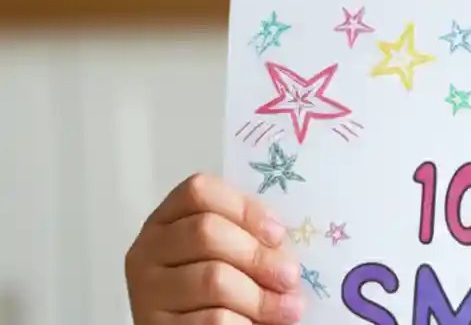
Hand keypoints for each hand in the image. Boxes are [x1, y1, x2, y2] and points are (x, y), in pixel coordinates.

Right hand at [125, 173, 304, 323]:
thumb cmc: (222, 289)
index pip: (199, 192)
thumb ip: (250, 238)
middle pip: (206, 232)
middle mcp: (147, 251)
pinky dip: (245, 323)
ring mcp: (147, 292)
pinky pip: (213, 320)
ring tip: (287, 308)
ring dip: (260, 297)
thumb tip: (280, 246)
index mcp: (167, 221)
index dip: (245, 209)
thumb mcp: (232, 253)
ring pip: (212, 279)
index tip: (277, 234)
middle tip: (289, 277)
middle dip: (258, 255)